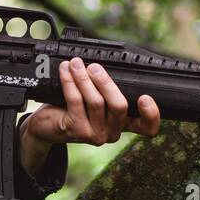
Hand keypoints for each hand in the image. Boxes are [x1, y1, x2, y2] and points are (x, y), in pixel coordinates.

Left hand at [24, 56, 160, 149]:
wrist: (48, 126)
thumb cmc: (75, 109)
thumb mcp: (97, 100)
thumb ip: (107, 89)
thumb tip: (105, 63)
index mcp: (124, 124)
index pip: (146, 127)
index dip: (151, 115)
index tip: (145, 97)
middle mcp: (112, 132)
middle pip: (119, 106)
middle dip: (106, 83)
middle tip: (95, 67)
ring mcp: (95, 135)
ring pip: (95, 102)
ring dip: (84, 78)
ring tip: (77, 64)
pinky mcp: (77, 131)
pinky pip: (76, 101)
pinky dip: (71, 82)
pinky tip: (66, 71)